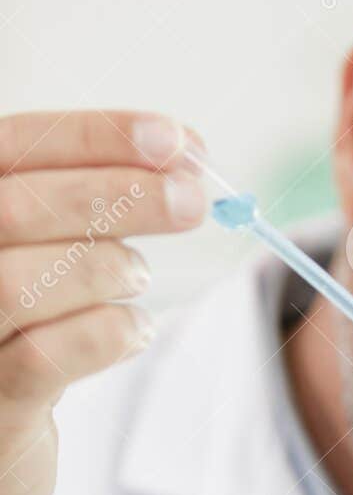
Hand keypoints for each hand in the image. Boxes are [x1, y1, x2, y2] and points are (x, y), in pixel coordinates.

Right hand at [0, 109, 205, 494]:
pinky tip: (135, 331)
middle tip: (192, 202)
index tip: (174, 139)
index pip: (14, 146)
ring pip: (23, 282)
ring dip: (105, 269)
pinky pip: (46, 356)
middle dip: (120, 196)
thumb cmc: (18, 330)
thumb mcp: (39, 252)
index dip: (96, 137)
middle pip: (18, 208)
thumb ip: (86, 204)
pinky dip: (107, 334)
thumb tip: (182, 154)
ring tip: (137, 275)